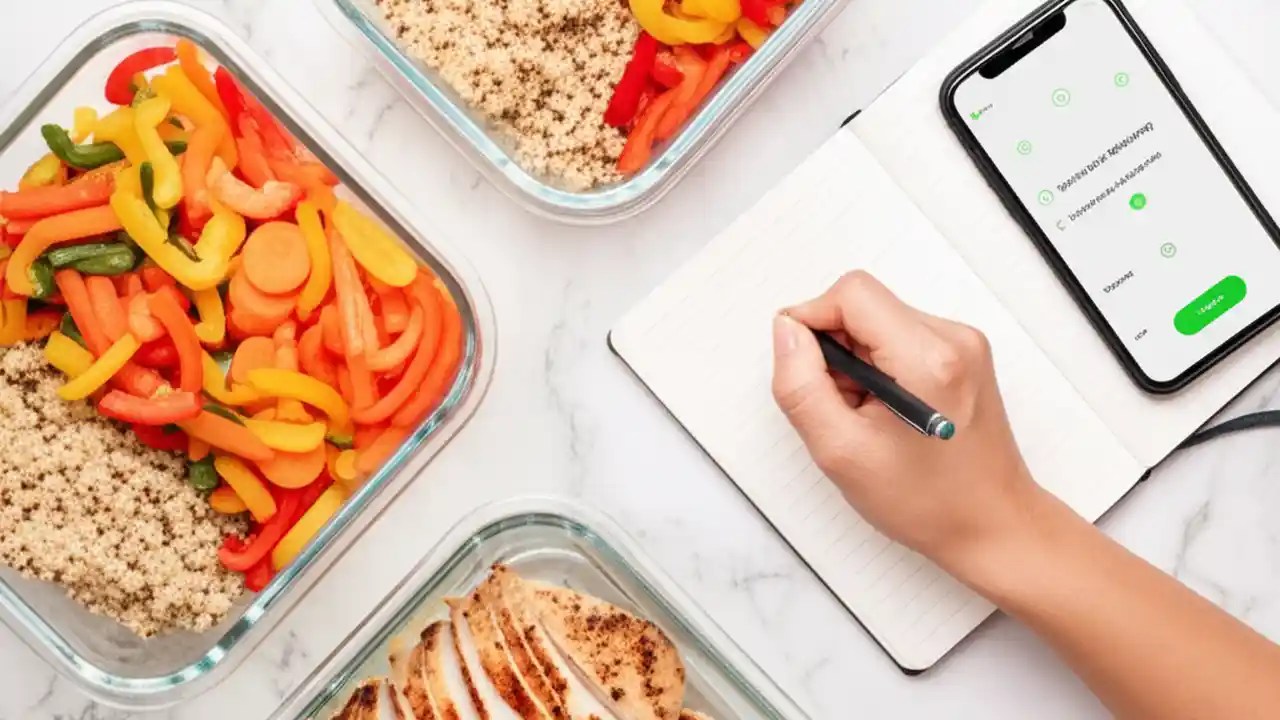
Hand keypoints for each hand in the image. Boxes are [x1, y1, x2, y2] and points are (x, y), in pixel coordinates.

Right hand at [771, 271, 1047, 580]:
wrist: (992, 525)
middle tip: (841, 407)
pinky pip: (901, 338)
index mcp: (928, 358)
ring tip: (866, 416)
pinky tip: (887, 412)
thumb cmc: (927, 501)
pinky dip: (880, 368)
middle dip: (836, 350)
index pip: (851, 294)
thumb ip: (800, 384)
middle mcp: (953, 339)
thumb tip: (787, 332)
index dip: (812, 320)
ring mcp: (964, 344)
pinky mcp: (965, 355)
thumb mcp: (840, 451)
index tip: (804, 367)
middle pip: (865, 306)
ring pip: (879, 322)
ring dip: (857, 361)